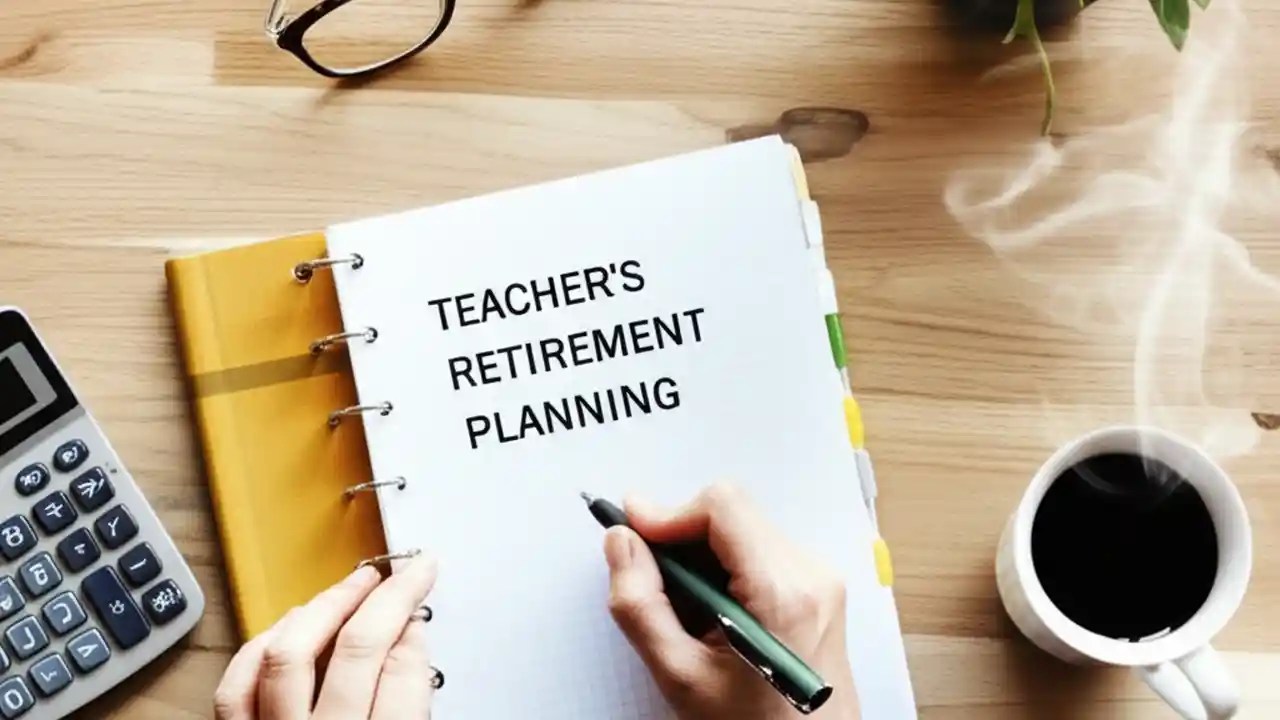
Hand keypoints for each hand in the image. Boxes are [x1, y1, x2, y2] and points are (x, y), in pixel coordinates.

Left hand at [214, 554, 439, 719]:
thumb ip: (411, 705)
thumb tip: (411, 640)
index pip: (401, 673)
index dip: (415, 629)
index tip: (420, 607)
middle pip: (355, 651)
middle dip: (387, 598)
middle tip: (407, 573)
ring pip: (288, 655)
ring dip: (324, 608)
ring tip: (352, 586)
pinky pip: (236, 687)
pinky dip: (261, 647)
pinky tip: (289, 627)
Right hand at [604, 484, 858, 719]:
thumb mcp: (682, 676)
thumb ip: (641, 605)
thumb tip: (620, 542)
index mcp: (782, 592)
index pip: (721, 505)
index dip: (668, 513)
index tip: (632, 533)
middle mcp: (811, 574)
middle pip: (731, 513)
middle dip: (682, 536)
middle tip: (650, 577)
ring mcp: (821, 579)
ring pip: (744, 529)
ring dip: (702, 554)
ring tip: (685, 608)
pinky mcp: (820, 588)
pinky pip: (762, 550)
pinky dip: (726, 567)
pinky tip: (714, 612)